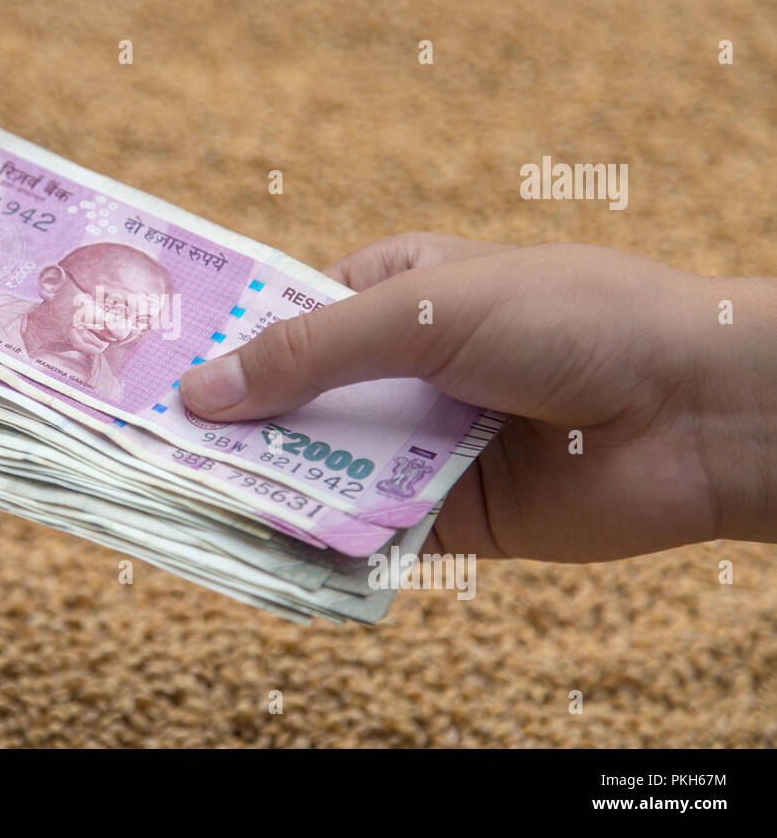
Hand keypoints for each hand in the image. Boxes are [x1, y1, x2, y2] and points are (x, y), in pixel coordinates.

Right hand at [180, 233, 776, 561]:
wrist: (696, 411)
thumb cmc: (568, 318)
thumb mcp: (424, 310)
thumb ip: (311, 351)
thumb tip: (202, 392)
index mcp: (394, 292)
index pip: (284, 316)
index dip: (220, 342)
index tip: (146, 369)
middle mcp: (400, 369)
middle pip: (292, 399)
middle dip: (231, 423)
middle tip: (141, 445)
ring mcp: (419, 443)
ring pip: (320, 467)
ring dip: (264, 483)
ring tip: (178, 497)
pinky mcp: (444, 517)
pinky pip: (363, 530)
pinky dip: (318, 539)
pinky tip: (258, 546)